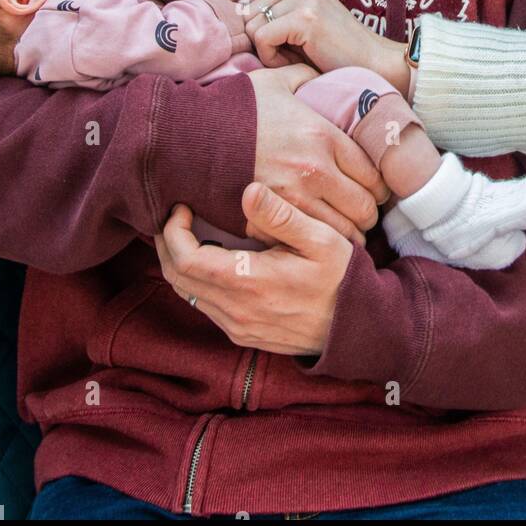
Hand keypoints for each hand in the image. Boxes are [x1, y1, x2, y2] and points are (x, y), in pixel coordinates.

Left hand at [154, 184, 352, 355]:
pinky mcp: (243, 334)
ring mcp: (238, 327)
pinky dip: (197, 280)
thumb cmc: (342, 277)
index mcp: (250, 283)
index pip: (186, 261)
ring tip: (190, 232)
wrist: (358, 326)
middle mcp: (236, 311)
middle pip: (177, 279)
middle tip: (175, 217)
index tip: (182, 207)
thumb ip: (282, 216)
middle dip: (168, 244)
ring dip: (180, 262)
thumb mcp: (321, 239)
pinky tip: (212, 258)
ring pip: (188, 294)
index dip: (174, 232)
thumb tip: (248, 190)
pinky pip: (205, 306)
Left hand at [215, 0, 409, 94]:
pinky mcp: (304, 16)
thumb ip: (272, 12)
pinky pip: (263, 39)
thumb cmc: (335, 51)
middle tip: (285, 54)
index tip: (207, 13)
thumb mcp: (301, 22)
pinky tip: (296, 60)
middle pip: (245, 10)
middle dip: (257, 39)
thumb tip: (227, 13)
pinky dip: (274, 58)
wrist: (374, 65)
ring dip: (266, 51)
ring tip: (294, 56)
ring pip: (251, 27)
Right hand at [247, 64, 389, 246]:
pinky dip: (318, 242)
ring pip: (344, 232)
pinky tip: (315, 235)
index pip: (374, 173)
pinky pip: (311, 241)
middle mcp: (315, 171)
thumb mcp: (274, 82)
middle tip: (360, 210)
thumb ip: (307, 78)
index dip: (379, 184)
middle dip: (368, 211)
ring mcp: (294, 200)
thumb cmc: (232, 109)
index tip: (372, 187)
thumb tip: (323, 77)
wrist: (188, 138)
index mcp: (323, 137)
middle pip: (366, 207)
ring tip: (342, 227)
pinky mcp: (271, 221)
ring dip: (348, 232)